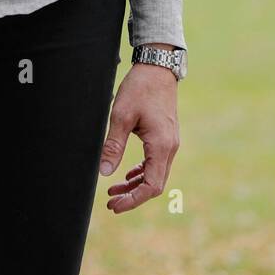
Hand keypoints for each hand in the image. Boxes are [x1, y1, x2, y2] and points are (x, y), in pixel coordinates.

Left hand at [98, 61, 179, 212]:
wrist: (157, 68)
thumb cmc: (140, 89)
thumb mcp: (121, 116)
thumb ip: (113, 145)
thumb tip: (104, 172)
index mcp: (161, 146)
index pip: (151, 186)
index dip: (133, 200)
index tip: (114, 205)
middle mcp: (170, 148)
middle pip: (154, 184)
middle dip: (132, 196)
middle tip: (110, 203)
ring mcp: (170, 143)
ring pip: (155, 174)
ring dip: (135, 185)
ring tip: (114, 191)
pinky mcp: (166, 137)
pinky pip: (156, 163)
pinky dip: (142, 172)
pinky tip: (128, 174)